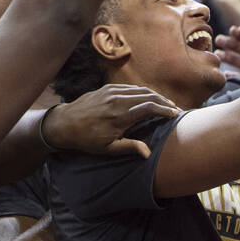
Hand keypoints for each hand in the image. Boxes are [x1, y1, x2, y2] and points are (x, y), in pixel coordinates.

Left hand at [42, 84, 180, 157]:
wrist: (64, 124)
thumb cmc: (86, 139)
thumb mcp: (106, 149)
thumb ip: (129, 148)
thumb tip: (148, 153)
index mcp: (120, 116)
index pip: (149, 107)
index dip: (164, 109)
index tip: (175, 114)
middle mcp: (118, 100)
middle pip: (148, 95)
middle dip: (164, 101)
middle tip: (175, 109)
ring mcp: (112, 92)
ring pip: (140, 90)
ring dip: (155, 96)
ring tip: (165, 103)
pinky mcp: (108, 88)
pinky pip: (130, 88)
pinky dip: (143, 92)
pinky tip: (148, 98)